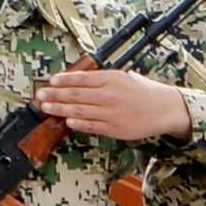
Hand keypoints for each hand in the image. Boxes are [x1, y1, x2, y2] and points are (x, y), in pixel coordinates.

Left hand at [38, 64, 194, 142]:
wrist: (165, 109)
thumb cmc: (145, 91)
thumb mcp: (125, 77)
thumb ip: (104, 78)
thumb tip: (80, 80)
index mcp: (112, 78)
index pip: (82, 79)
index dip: (64, 80)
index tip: (50, 81)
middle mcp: (110, 94)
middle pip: (76, 95)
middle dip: (55, 95)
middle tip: (40, 95)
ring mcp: (111, 112)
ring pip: (80, 111)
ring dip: (61, 109)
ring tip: (46, 107)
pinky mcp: (115, 128)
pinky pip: (92, 125)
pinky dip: (79, 123)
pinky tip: (67, 121)